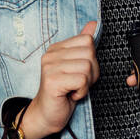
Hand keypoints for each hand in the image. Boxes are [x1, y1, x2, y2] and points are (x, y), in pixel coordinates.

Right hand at [19, 21, 99, 138]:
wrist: (46, 115)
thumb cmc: (63, 92)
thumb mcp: (75, 66)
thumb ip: (82, 45)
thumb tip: (93, 24)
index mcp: (56, 49)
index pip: (87, 40)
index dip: (91, 59)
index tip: (79, 72)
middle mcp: (50, 55)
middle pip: (90, 53)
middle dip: (91, 72)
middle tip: (77, 83)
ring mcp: (50, 67)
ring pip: (88, 67)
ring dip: (86, 83)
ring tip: (73, 89)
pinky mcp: (52, 81)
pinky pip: (82, 80)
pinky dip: (82, 91)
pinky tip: (71, 95)